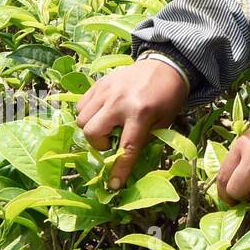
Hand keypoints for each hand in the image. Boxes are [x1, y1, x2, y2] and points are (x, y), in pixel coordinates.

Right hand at [76, 56, 188, 188]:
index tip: (113, 184)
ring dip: (92, 129)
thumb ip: (145, 139)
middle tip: (113, 140)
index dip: (120, 168)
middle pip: (91, 132)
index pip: (126, 147)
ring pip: (81, 119)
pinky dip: (88, 114)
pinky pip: (81, 105)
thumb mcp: (165, 121)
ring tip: (108, 125)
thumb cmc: (168, 96)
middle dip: (99, 143)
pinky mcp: (100, 83)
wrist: (166, 65)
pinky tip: (103, 113)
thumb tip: (125, 158)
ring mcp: (107, 90)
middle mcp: (120, 102)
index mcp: (141, 113)